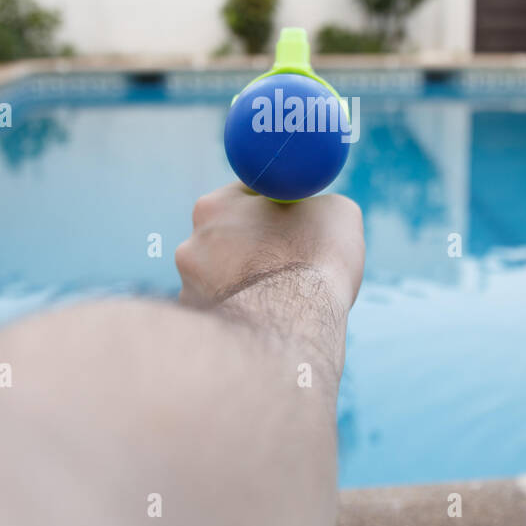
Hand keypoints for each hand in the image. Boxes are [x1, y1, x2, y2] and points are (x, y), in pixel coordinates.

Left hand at [175, 183, 363, 374]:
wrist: (292, 328)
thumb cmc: (314, 264)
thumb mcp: (336, 213)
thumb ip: (317, 206)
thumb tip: (318, 212)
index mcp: (215, 206)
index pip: (243, 197)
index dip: (272, 208)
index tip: (293, 222)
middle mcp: (191, 244)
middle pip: (227, 238)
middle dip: (253, 247)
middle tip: (287, 263)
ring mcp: (189, 288)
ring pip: (224, 279)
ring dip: (247, 285)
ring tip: (283, 299)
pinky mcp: (198, 328)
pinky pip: (224, 314)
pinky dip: (243, 316)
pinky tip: (267, 322)